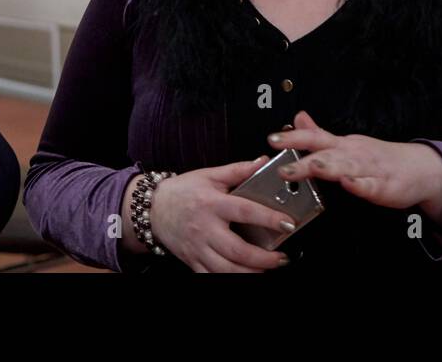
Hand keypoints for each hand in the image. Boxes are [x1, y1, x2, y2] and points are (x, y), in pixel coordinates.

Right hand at [145, 158, 295, 272]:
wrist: (153, 208)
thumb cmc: (183, 190)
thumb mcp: (210, 175)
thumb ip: (238, 170)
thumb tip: (263, 161)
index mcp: (212, 204)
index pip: (244, 211)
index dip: (268, 218)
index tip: (288, 223)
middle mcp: (204, 228)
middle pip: (236, 250)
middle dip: (262, 258)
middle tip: (282, 258)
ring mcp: (197, 248)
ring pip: (225, 269)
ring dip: (250, 273)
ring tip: (267, 269)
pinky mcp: (191, 261)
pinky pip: (210, 277)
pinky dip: (229, 280)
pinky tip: (244, 276)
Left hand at [265, 111, 441, 221]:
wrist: (419, 168)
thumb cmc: (379, 157)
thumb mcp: (346, 143)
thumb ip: (319, 134)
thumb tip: (297, 118)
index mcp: (342, 145)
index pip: (315, 138)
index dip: (293, 138)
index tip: (272, 139)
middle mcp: (353, 154)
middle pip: (326, 153)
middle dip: (304, 159)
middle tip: (282, 166)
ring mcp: (369, 169)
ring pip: (347, 167)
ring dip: (329, 167)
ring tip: (313, 168)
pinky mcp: (385, 186)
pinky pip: (371, 186)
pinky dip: (361, 185)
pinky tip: (351, 184)